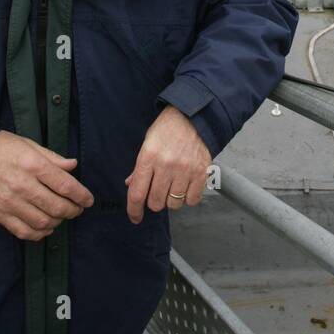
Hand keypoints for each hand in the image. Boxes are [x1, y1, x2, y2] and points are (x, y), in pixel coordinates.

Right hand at [0, 131, 93, 240]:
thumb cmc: (1, 148)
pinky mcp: (0, 215)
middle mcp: (22, 185)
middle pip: (57, 206)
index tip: (88, 200)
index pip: (65, 185)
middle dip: (73, 210)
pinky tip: (46, 226)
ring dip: (58, 221)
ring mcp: (10, 202)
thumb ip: (52, 158)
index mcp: (32, 164)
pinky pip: (25, 232)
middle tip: (77, 208)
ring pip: (43, 222)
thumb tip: (73, 166)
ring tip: (61, 215)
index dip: (81, 195)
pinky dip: (40, 232)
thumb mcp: (28, 145)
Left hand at [125, 105, 211, 222]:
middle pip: (156, 202)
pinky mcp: (201, 172)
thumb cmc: (167, 129)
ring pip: (174, 203)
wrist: (193, 116)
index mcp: (148, 157)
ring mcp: (185, 169)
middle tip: (158, 192)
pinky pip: (192, 200)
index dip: (134, 210)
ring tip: (173, 186)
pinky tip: (186, 186)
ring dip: (172, 200)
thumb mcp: (148, 143)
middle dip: (154, 202)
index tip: (135, 217)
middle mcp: (166, 165)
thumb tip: (132, 186)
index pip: (137, 193)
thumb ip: (140, 167)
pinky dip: (188, 198)